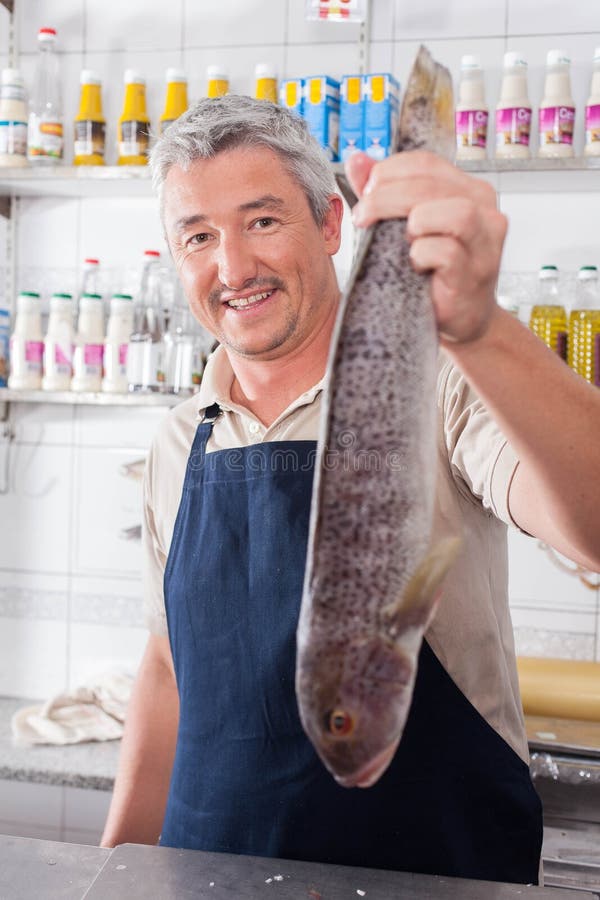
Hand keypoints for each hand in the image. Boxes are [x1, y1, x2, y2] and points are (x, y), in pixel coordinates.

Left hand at [344, 150, 506, 344]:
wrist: (461, 319)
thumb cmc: (432, 271)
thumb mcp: (403, 227)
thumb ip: (382, 192)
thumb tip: (356, 160)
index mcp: (468, 189)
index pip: (426, 163)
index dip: (389, 172)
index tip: (365, 195)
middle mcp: (485, 210)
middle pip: (433, 184)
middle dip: (386, 196)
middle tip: (362, 216)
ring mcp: (486, 243)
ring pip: (456, 212)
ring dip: (414, 221)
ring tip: (398, 239)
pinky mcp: (476, 273)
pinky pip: (449, 252)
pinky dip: (422, 254)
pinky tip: (413, 264)